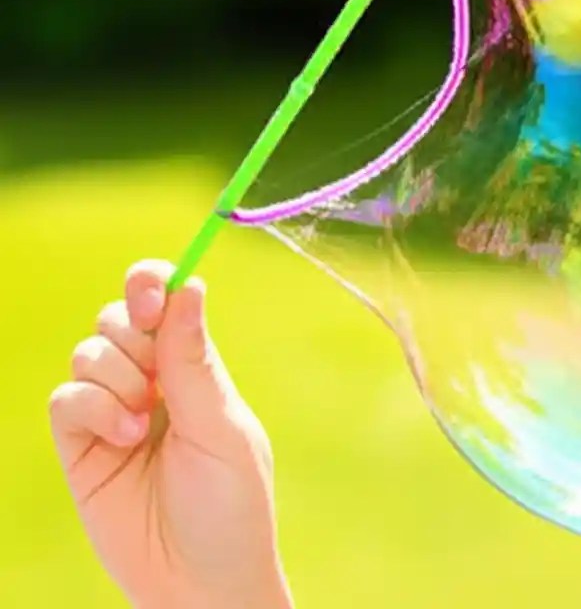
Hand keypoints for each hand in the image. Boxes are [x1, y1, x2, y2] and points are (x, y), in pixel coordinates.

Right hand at [50, 260, 291, 608]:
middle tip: (154, 375)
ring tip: (143, 425)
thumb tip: (189, 286)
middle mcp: (155, 383)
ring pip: (89, 351)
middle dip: (130, 332)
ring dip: (115, 378)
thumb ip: (194, 362)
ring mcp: (115, 412)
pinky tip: (123, 438)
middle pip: (120, 317)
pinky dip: (90, 407)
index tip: (153, 294)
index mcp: (199, 370)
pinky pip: (66, 397)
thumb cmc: (231, 506)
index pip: (167, 302)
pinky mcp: (80, 445)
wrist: (198, 582)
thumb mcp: (221, 428)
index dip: (152, 284)